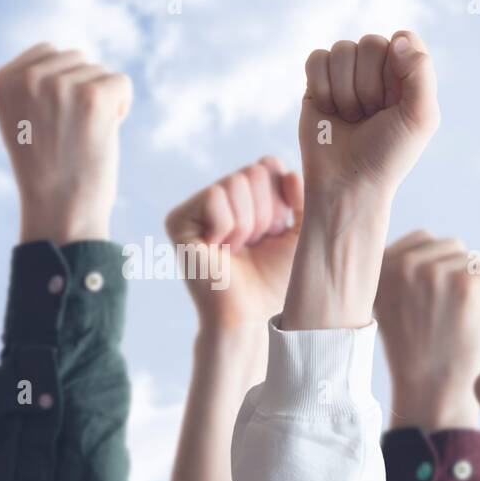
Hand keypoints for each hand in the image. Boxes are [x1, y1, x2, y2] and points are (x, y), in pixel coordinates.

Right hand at [0, 43, 132, 244]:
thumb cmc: (47, 170)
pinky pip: (121, 82)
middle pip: (75, 58)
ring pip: (99, 70)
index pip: (46, 52)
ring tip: (83, 136)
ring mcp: (59, 86)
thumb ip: (36, 83)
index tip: (53, 121)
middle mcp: (26, 78)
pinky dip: (121, 106)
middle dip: (83, 89)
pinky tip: (104, 132)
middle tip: (71, 132)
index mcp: (2, 81)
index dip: (62, 84)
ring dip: (101, 101)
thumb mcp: (24, 119)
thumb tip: (73, 56)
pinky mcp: (92, 96)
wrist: (60, 212)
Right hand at [165, 156, 302, 328]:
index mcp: (244, 197)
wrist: (251, 315)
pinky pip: (214, 197)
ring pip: (235, 183)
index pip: (268, 165)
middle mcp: (218, 197)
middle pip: (254, 171)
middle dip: (264, 213)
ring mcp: (196, 207)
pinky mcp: (178, 220)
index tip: (274, 234)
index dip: (280, 200)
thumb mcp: (300, 232)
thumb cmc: (276, 280)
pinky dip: (227, 227)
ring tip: (238, 250)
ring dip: (247, 224)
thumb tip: (285, 170)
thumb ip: (301, 196)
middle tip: (254, 246)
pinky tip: (219, 250)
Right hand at [298, 31, 438, 207]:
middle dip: (369, 85)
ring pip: (341, 50)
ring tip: (351, 117)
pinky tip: (329, 111)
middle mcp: (377, 70)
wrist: (347, 183)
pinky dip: (322, 87)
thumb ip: (420, 72)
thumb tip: (397, 38)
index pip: (403, 38)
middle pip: (370, 43)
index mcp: (406, 74)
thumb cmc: (388, 155)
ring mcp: (345, 76)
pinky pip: (316, 59)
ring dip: (345, 91)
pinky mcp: (317, 84)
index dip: (397, 66)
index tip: (395, 100)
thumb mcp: (420, 117)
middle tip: (371, 115)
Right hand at [375, 231, 479, 430]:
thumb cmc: (415, 349)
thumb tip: (425, 237)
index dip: (434, 270)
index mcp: (379, 267)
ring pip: (473, 259)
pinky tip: (477, 320)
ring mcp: (434, 274)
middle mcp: (402, 265)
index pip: (421, 239)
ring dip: (474, 286)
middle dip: (455, 276)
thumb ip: (397, 267)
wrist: (430, 392)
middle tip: (444, 315)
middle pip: (450, 246)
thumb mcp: (386, 302)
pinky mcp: (467, 286)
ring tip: (457, 320)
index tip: (426, 305)